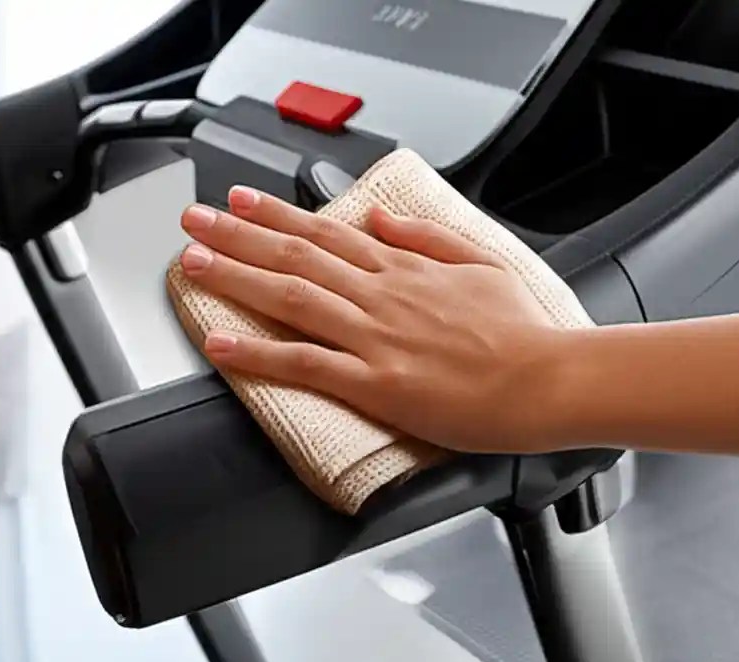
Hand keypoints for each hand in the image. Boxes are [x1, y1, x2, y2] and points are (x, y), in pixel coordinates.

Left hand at [177, 187, 570, 453]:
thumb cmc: (522, 333)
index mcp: (405, 269)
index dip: (277, 213)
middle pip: (296, 255)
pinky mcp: (376, 384)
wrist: (547, 380)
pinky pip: (304, 363)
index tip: (242, 199)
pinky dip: (257, 351)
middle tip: (194, 219)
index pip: (328, 231)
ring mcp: (375, 338)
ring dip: (235, 276)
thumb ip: (426, 236)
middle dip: (237, 234)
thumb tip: (380, 216)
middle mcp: (382, 295)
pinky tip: (221, 342)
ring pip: (291, 297)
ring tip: (192, 263)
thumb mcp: (479, 263)